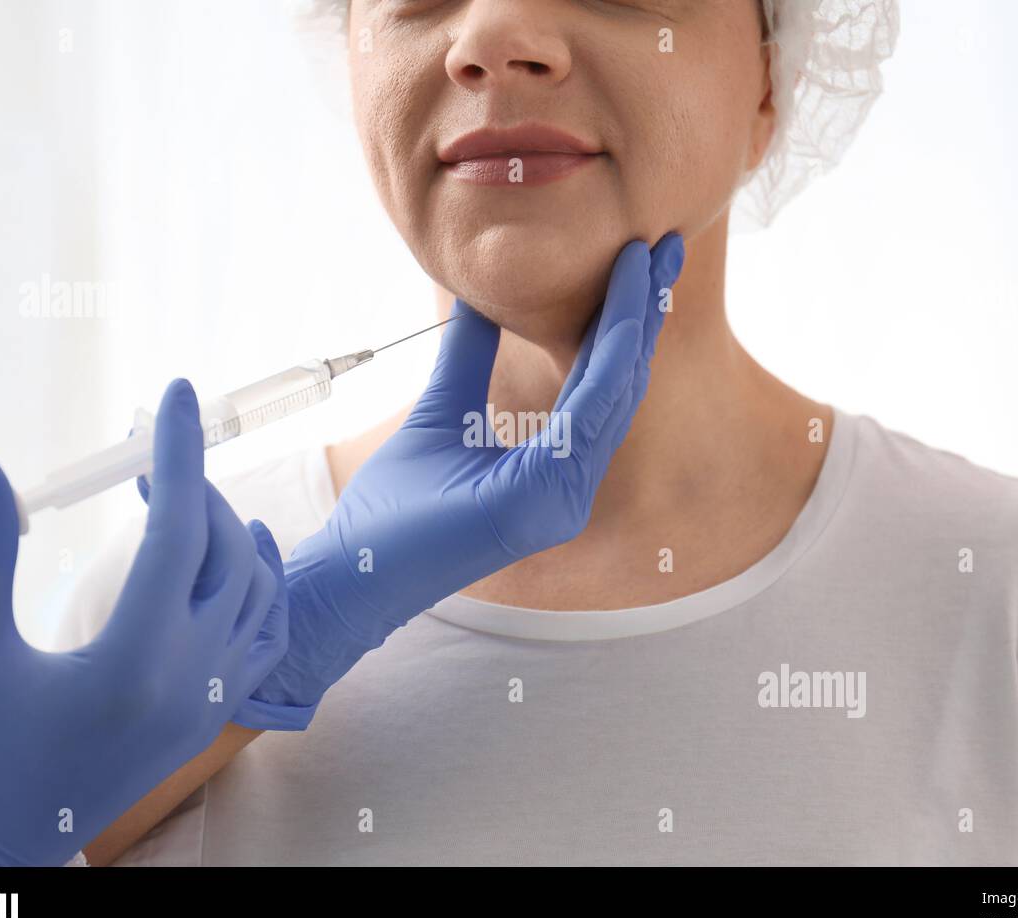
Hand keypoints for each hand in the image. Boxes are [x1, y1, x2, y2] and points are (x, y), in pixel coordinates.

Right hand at [0, 379, 287, 865]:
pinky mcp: (214, 714)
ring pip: (258, 588)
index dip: (177, 451)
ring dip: (229, 529)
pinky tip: (244, 551)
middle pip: (227, 550)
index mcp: (134, 658)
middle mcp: (193, 676)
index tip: (176, 392)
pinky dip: (264, 583)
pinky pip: (268, 635)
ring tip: (180, 495)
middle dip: (195, 486)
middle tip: (148, 455)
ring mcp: (213, 699)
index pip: (179, 527)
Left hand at [234, 234, 684, 730]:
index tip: (635, 260)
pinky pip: (587, 416)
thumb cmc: (393, 508)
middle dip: (644, 313)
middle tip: (665, 245)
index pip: (600, 386)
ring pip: (614, 394)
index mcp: (552, 470)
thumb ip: (467, 356)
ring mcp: (563, 499)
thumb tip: (480, 295)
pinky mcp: (543, 501)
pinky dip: (607, 357)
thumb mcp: (440, 410)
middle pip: (621, 385)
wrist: (352, 571)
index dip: (622, 322)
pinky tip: (618, 305)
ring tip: (646, 259)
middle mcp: (570, 487)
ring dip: (634, 323)